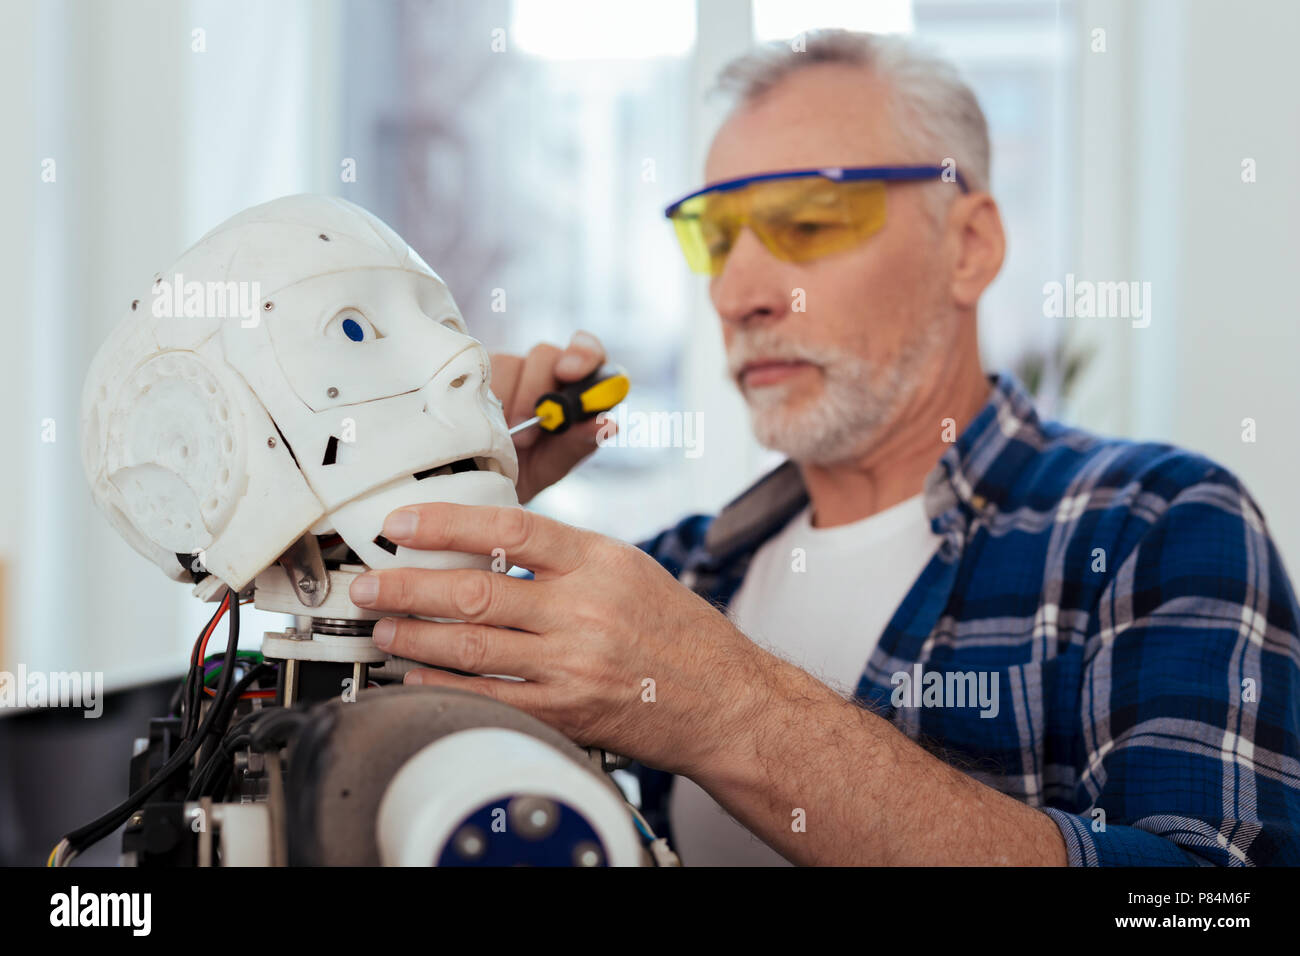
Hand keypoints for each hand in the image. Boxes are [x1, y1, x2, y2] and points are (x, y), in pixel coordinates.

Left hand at [347, 502, 773, 776]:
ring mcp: (572, 665)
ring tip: (383, 625)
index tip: (402, 523)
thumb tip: (489, 545)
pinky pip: (489, 696)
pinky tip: (416, 672)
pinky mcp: (566, 712)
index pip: (510, 529)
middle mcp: (583, 611)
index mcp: (600, 563)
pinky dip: (443, 683)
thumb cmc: (679, 632)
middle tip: (370, 582)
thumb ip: (564, 556)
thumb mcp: (629, 568)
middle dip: (408, 586)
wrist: (725, 699)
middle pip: (476, 591)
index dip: (446, 523)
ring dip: (415, 634)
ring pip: (472, 645)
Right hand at [490, 331, 616, 503]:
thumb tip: (609, 424)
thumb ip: (578, 443)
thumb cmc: (520, 474)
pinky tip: (478, 421)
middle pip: (547, 354)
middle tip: (528, 429)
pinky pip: (478, 371)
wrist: (472, 482)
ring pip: (511, 363)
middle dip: (537, 389)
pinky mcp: (475, 371)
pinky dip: (481, 397)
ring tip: (500, 438)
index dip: (585, 355)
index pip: (591, 356)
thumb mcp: (550, 465)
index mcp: (575, 392)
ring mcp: (509, 370)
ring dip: (507, 402)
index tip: (570, 373)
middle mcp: (545, 374)